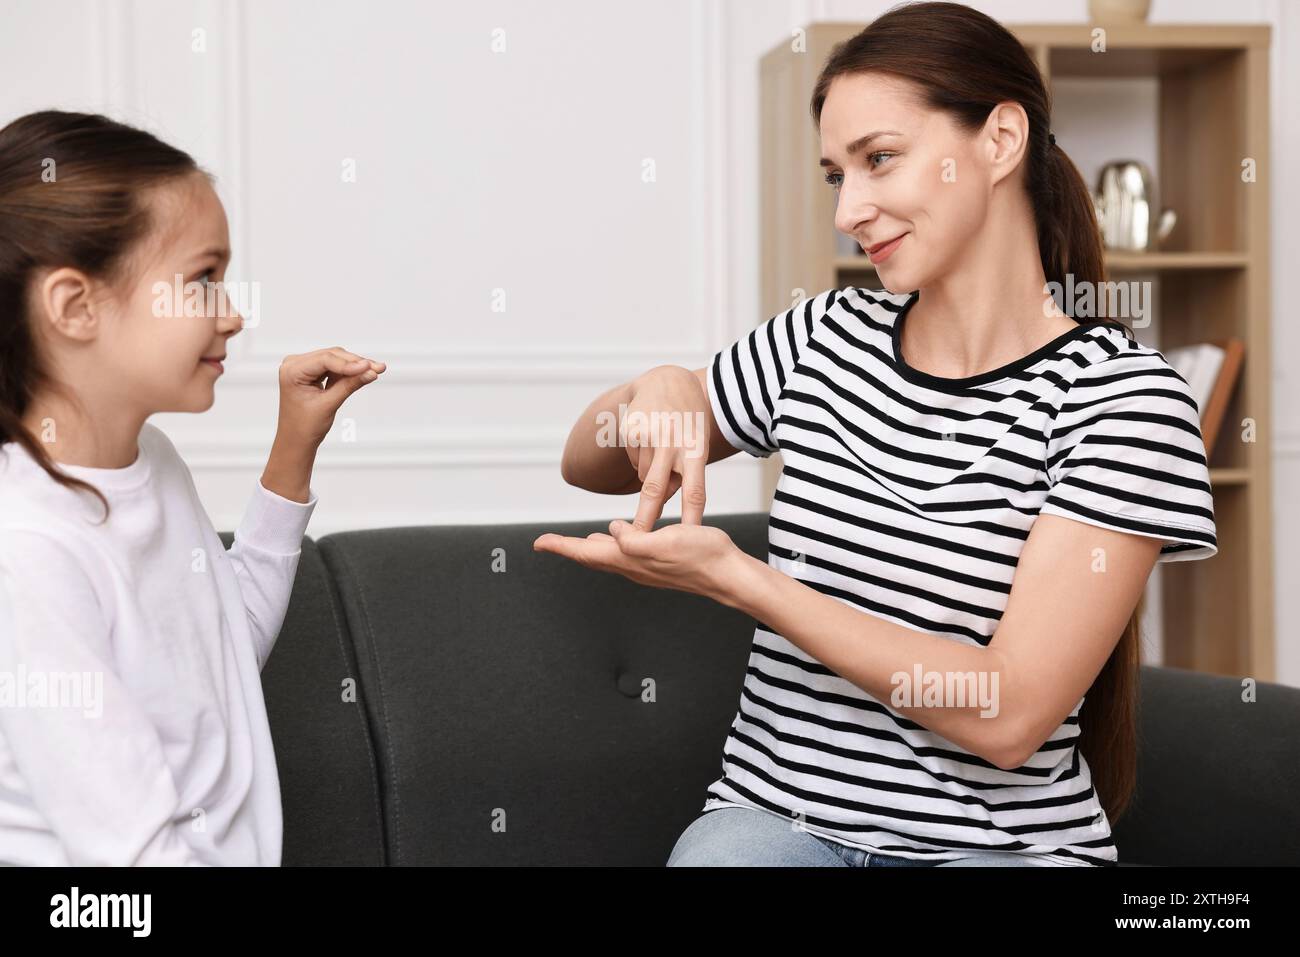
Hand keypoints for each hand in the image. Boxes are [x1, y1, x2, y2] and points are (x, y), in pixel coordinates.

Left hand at [275, 347, 385, 449]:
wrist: (296, 440)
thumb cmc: (304, 426)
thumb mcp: (328, 404)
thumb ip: (349, 386)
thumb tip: (370, 373)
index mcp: (292, 371)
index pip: (324, 360)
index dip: (349, 363)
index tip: (369, 368)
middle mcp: (295, 364)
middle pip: (331, 356)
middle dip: (355, 363)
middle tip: (378, 368)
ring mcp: (303, 367)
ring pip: (335, 359)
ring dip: (354, 366)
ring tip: (375, 371)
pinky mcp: (312, 372)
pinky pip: (333, 366)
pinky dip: (348, 371)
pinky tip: (363, 374)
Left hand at [533, 519, 748, 605]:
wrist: (728, 574)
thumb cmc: (701, 556)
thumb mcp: (662, 543)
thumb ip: (632, 540)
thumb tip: (612, 530)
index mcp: (630, 560)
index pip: (587, 553)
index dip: (562, 546)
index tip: (539, 542)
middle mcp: (634, 566)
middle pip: (592, 557)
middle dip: (570, 548)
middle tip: (549, 543)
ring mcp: (647, 567)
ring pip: (608, 557)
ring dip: (589, 548)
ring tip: (577, 541)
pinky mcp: (660, 563)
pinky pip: (626, 554)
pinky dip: (613, 545)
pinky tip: (619, 538)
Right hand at [624, 366, 710, 529]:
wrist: (668, 381)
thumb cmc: (688, 423)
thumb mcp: (697, 445)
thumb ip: (684, 475)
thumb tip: (663, 500)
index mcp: (695, 449)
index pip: (695, 490)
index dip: (690, 517)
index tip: (688, 541)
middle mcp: (672, 442)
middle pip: (656, 489)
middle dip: (646, 518)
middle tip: (639, 542)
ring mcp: (648, 436)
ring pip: (644, 477)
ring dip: (652, 478)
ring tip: (662, 453)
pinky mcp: (630, 431)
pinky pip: (633, 463)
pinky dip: (641, 461)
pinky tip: (650, 442)